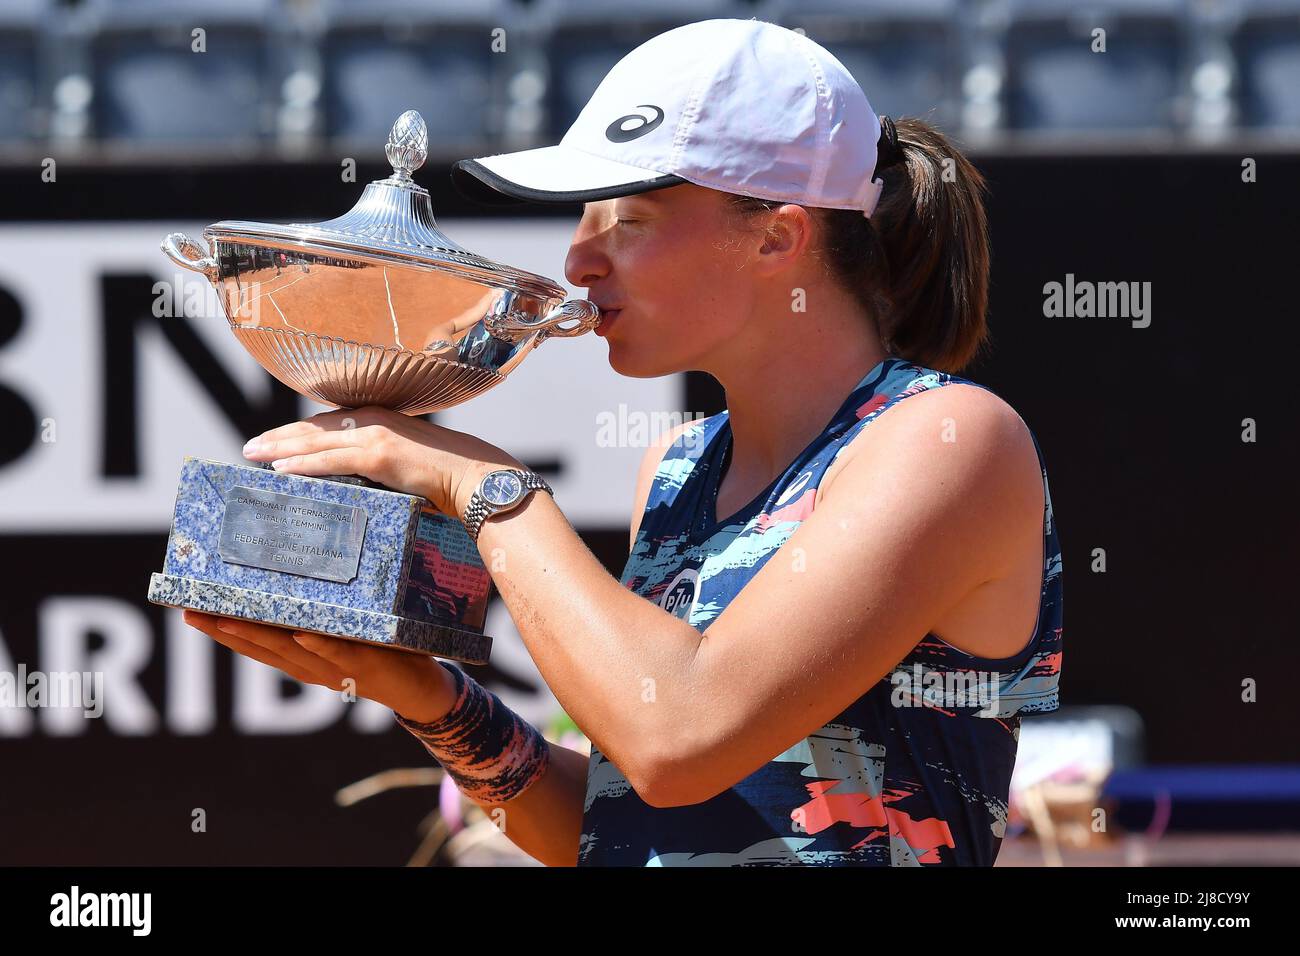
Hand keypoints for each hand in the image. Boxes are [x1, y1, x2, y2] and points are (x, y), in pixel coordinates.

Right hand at [182, 610, 457, 723]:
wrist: (424, 688)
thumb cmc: (384, 649)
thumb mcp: (347, 624)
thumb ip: (323, 603)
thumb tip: (301, 560)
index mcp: (301, 654)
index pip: (253, 639)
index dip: (220, 625)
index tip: (187, 605)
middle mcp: (310, 664)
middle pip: (259, 645)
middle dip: (223, 628)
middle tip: (189, 609)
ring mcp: (336, 667)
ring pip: (290, 649)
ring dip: (258, 634)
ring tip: (226, 616)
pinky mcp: (366, 665)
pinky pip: (339, 652)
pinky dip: (320, 644)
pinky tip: (301, 632)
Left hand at [240, 406, 523, 515]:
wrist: (473, 475)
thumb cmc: (445, 474)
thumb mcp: (406, 460)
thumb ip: (380, 461)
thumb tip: (359, 480)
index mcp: (378, 417)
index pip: (326, 423)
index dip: (295, 432)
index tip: (272, 441)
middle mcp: (372, 419)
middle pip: (313, 428)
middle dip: (278, 437)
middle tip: (249, 448)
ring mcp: (375, 436)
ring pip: (315, 442)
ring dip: (279, 448)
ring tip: (253, 456)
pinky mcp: (379, 456)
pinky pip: (331, 461)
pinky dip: (303, 465)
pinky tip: (281, 470)